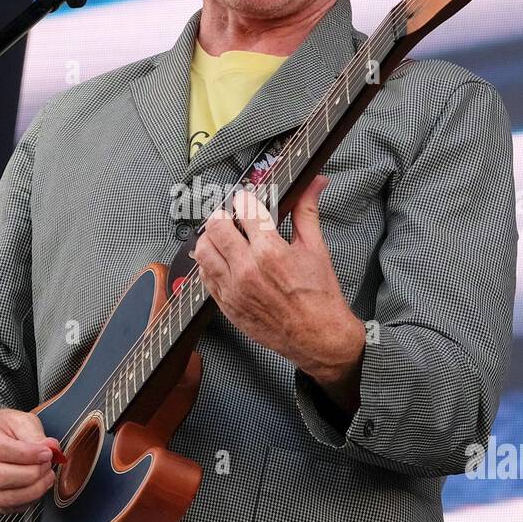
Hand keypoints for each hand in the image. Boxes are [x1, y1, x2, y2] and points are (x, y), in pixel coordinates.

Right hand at [0, 407, 60, 514]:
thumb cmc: (0, 427)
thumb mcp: (19, 420)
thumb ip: (35, 434)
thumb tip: (51, 448)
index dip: (27, 455)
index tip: (46, 453)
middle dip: (30, 475)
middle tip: (47, 466)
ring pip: (0, 497)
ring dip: (31, 491)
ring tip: (46, 478)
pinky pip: (4, 507)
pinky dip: (25, 501)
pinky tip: (36, 488)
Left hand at [189, 175, 366, 388]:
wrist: (319, 339)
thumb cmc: (320, 297)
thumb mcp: (316, 249)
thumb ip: (307, 211)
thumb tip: (314, 183)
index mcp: (270, 251)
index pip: (244, 209)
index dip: (246, 199)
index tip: (249, 200)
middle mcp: (246, 270)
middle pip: (216, 225)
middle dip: (225, 215)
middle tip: (235, 217)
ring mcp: (232, 289)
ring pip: (202, 250)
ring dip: (211, 237)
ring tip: (225, 237)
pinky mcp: (226, 305)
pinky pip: (204, 276)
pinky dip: (209, 263)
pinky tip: (223, 260)